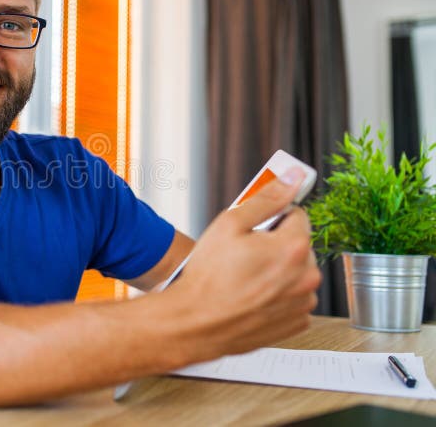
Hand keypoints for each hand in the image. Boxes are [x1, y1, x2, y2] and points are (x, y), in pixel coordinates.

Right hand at [167, 167, 320, 362]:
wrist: (195, 324)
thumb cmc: (208, 277)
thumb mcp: (230, 224)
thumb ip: (266, 198)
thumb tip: (291, 178)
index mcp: (294, 247)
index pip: (297, 215)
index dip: (272, 218)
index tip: (255, 227)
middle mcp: (307, 276)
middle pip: (297, 245)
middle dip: (274, 246)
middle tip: (242, 255)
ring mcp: (302, 302)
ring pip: (295, 273)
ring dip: (277, 272)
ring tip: (244, 279)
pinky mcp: (296, 323)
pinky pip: (292, 299)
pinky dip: (277, 296)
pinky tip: (251, 297)